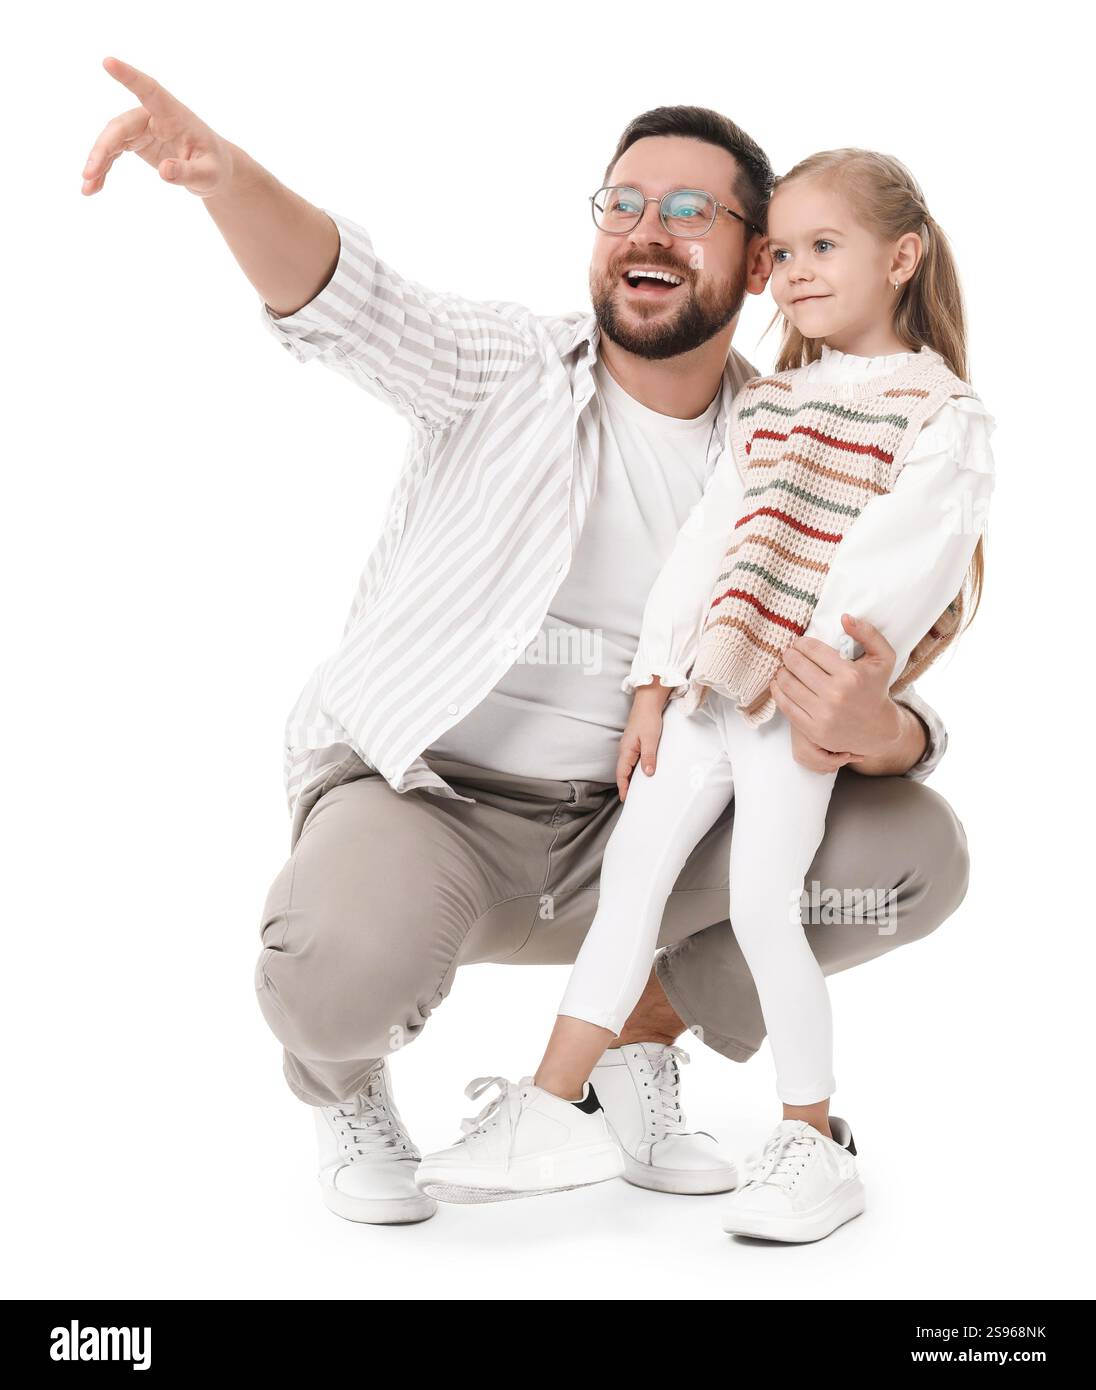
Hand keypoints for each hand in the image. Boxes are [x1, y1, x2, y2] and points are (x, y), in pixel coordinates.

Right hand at [82, 56, 236, 197]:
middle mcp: (154, 116)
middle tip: (88, 173)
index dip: (129, 76)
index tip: (108, 61)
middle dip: (103, 149)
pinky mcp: (136, 141)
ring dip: (98, 162)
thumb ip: (189, 173)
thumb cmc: (214, 167)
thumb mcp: (209, 175)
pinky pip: (114, 152)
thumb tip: (164, 171)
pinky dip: (104, 168)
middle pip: (121, 126)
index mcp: (174, 115)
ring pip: (112, 139)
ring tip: (88, 187)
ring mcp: (142, 128)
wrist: (213, 171)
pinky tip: (94, 186)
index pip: (150, 90)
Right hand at [616, 689, 667, 800]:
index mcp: (626, 750)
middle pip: (623, 772)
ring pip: (627, 766)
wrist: (647, 702)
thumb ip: (648, 757)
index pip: (622, 774)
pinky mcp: (634, 743)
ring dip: (630, 778)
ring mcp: (629, 746)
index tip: (625, 799)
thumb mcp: (650, 739)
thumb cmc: (648, 719)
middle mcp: (625, 750)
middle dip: (625, 786)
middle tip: (632, 799)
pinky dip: (634, 769)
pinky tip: (642, 772)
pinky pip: (632, 760)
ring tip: (637, 789)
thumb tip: (648, 774)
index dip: (623, 787)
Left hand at [771, 613, 905, 769]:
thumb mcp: (883, 657)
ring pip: (787, 684)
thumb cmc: (876, 688)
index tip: (799, 644)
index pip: (812, 649)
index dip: (801, 643)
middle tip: (789, 654)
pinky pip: (786, 706)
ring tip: (784, 668)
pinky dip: (777, 691)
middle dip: (789, 655)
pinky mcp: (813, 730)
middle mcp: (836, 694)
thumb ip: (868, 633)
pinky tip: (779, 684)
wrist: (877, 728)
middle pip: (796, 665)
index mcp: (851, 674)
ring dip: (781, 672)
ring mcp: (823, 714)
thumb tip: (844, 617)